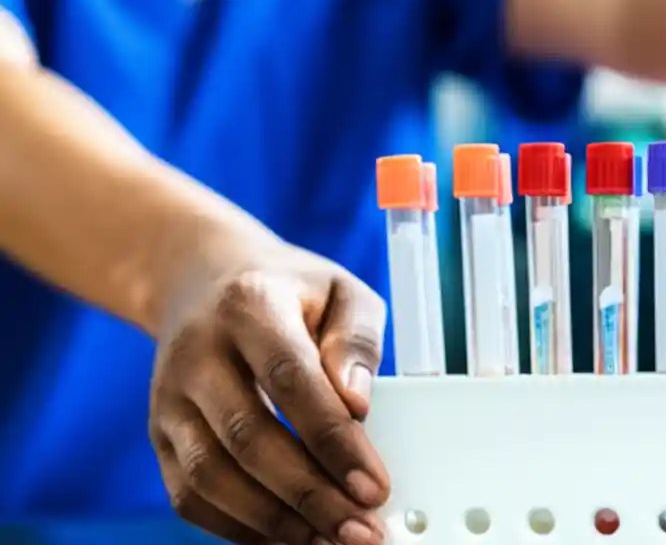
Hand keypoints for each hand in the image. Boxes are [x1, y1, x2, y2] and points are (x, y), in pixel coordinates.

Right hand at [148, 237, 389, 544]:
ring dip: (274, 521)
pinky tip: (286, 538)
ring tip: (330, 542)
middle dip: (310, 495)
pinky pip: (189, 494)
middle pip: (247, 438)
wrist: (204, 279)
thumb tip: (358, 401)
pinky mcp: (159, 433)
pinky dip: (237, 526)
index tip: (373, 486)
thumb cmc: (287, 290)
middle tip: (361, 529)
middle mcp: (198, 353)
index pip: (291, 380)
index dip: (332, 440)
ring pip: (211, 475)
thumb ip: (357, 340)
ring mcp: (170, 397)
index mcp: (249, 305)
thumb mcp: (340, 290)